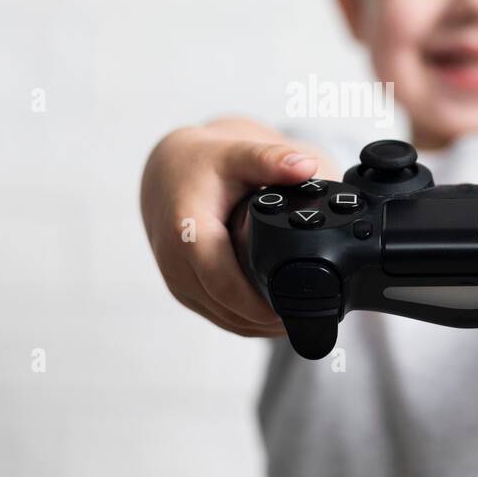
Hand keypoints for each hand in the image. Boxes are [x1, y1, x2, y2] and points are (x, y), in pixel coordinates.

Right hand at [140, 120, 335, 337]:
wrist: (167, 173)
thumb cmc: (200, 164)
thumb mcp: (236, 153)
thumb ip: (271, 159)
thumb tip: (306, 166)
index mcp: (186, 233)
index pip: (224, 283)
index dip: (260, 302)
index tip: (296, 306)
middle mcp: (176, 264)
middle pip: (227, 308)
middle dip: (267, 317)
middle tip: (310, 313)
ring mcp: (178, 282)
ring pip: (224, 319)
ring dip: (258, 323)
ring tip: (299, 315)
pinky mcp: (185, 291)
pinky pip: (218, 315)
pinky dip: (246, 319)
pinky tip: (274, 315)